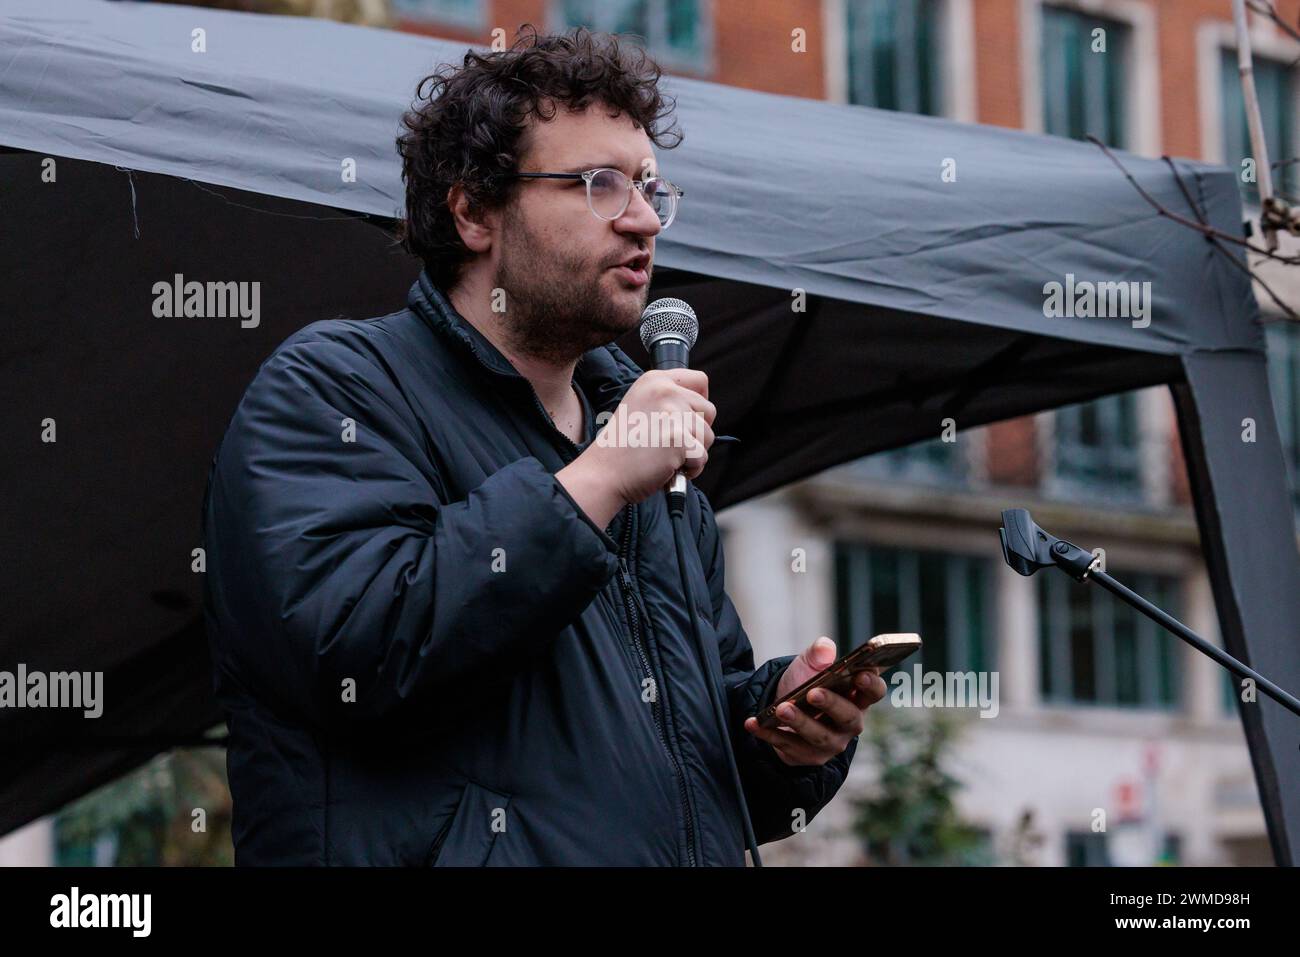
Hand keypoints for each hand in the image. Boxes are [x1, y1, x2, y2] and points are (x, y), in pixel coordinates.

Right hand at [558, 369, 715, 525]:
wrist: (603, 472)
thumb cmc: (621, 447)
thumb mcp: (641, 406)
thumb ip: (668, 401)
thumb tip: (699, 410)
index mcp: (655, 380)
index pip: (700, 380)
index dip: (700, 401)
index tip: (688, 418)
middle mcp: (665, 391)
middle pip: (709, 410)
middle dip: (697, 432)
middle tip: (671, 444)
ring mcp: (673, 413)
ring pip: (709, 435)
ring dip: (694, 452)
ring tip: (666, 456)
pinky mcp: (679, 439)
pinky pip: (702, 457)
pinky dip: (690, 469)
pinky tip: (668, 467)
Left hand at [742, 636, 886, 767]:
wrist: (783, 704)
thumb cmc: (806, 682)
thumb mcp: (810, 664)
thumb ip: (818, 654)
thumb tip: (825, 647)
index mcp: (858, 697)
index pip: (874, 692)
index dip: (871, 684)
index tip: (860, 675)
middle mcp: (849, 723)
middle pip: (849, 717)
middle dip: (831, 705)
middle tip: (813, 693)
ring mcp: (830, 743)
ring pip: (818, 736)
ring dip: (799, 722)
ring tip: (782, 708)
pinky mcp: (807, 755)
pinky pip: (788, 746)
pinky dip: (770, 734)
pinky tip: (754, 723)